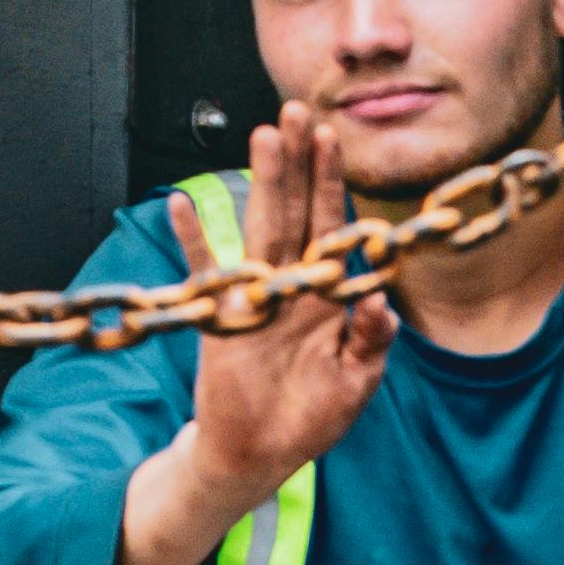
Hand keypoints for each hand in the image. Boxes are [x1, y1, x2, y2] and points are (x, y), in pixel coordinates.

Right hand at [183, 97, 392, 504]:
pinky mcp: (220, 318)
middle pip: (295, 210)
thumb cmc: (310, 418)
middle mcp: (290, 283)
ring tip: (262, 135)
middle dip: (296, 161)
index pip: (331, 225)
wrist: (259, 454)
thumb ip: (370, 343)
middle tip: (295, 110)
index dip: (331, 182)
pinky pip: (203, 271)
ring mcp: (253, 295)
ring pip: (259, 226)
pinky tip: (181, 204)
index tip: (332, 137)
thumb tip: (382, 304)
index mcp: (326, 295)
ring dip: (261, 182)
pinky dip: (192, 240)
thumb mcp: (354, 384)